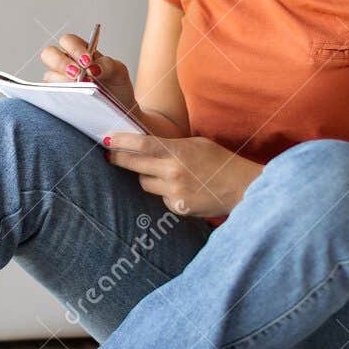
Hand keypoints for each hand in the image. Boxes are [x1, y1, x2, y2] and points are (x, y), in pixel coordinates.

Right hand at [40, 32, 136, 112]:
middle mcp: (66, 63)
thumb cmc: (116, 87)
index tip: (86, 62)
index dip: (75, 49)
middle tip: (77, 74)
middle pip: (49, 54)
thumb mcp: (118, 72)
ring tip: (79, 90)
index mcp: (80, 51)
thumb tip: (92, 68)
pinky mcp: (56, 98)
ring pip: (49, 76)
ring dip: (63, 82)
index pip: (68, 41)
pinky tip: (73, 100)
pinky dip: (61, 96)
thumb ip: (107, 65)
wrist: (119, 109)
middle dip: (62, 63)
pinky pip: (50, 95)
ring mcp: (59, 81)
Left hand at [103, 134, 256, 218]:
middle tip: (110, 154)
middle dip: (119, 159)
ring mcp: (174, 192)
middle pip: (134, 165)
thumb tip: (143, 144)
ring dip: (146, 176)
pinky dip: (164, 191)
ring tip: (160, 171)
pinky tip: (180, 187)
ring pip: (145, 183)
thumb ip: (169, 145)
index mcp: (177, 152)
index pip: (141, 145)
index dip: (120, 142)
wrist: (241, 187)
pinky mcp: (177, 208)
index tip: (106, 140)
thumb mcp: (195, 144)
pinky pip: (160, 197)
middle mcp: (172, 173)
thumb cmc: (219, 161)